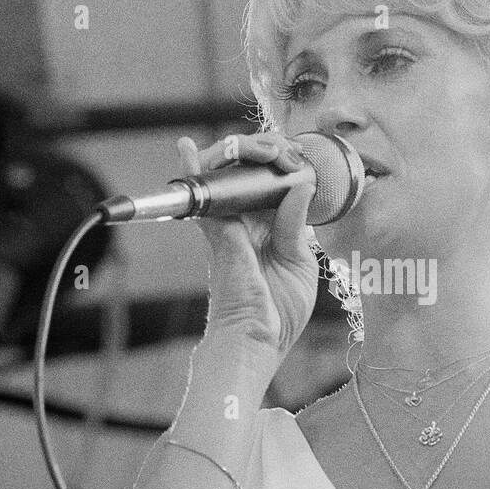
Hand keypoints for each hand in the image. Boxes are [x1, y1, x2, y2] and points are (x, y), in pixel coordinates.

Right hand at [178, 131, 320, 358]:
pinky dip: (192, 170)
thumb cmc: (279, 312)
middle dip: (266, 150)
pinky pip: (202, 196)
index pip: (270, 183)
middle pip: (247, 171)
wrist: (256, 341)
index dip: (283, 163)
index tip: (300, 158)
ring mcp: (228, 225)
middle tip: (287, 152)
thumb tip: (302, 183)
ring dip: (244, 151)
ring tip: (268, 149)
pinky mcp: (217, 234)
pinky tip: (187, 147)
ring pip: (225, 174)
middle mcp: (246, 222)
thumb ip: (297, 223)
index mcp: (270, 228)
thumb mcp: (300, 262)